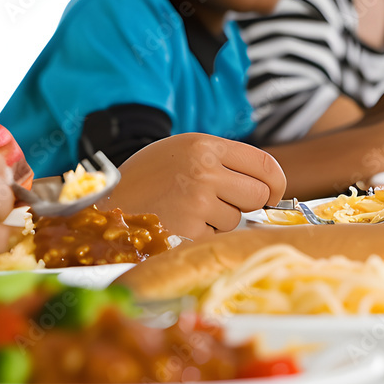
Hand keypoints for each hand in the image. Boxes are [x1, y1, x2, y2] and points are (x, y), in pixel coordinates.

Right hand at [101, 133, 284, 239]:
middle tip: (220, 202)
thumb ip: (221, 160)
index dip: (275, 182)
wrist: (108, 201)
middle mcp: (204, 170)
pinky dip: (202, 235)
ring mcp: (198, 201)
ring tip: (188, 209)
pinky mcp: (189, 230)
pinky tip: (179, 223)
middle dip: (246, 203)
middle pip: (257, 195)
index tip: (272, 193)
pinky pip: (215, 237)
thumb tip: (265, 185)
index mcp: (205, 146)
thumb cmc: (149, 176)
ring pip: (236, 220)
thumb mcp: (183, 150)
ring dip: (220, 221)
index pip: (264, 164)